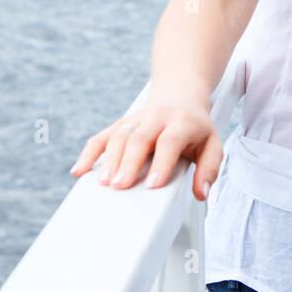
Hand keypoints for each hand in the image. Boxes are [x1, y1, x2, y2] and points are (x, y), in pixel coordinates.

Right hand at [69, 100, 222, 201]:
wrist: (180, 97)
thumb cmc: (195, 128)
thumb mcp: (212, 144)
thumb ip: (209, 169)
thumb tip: (201, 193)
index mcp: (181, 123)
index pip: (170, 141)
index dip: (161, 163)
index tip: (152, 185)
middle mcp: (156, 117)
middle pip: (140, 138)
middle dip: (129, 163)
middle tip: (121, 186)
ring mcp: (135, 119)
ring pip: (119, 136)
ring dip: (109, 160)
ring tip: (104, 183)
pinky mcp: (120, 124)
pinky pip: (101, 136)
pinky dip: (88, 153)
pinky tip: (79, 171)